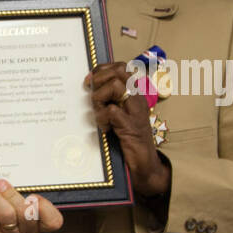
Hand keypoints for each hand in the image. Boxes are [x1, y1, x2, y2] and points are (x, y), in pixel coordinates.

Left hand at [0, 180, 63, 232]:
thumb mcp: (13, 196)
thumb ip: (20, 187)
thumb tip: (16, 169)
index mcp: (38, 223)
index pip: (53, 222)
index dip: (45, 209)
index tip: (32, 194)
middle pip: (26, 215)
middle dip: (12, 196)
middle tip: (0, 182)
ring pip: (5, 215)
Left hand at [86, 62, 171, 196]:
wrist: (144, 165)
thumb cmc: (128, 140)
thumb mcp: (118, 115)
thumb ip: (108, 100)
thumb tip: (88, 86)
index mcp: (135, 94)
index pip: (121, 67)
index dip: (102, 69)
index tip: (89, 80)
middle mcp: (137, 99)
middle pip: (119, 71)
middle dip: (100, 80)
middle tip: (91, 95)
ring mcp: (135, 112)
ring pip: (115, 87)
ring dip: (100, 99)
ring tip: (99, 114)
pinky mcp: (130, 127)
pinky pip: (112, 111)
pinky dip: (102, 118)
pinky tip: (104, 128)